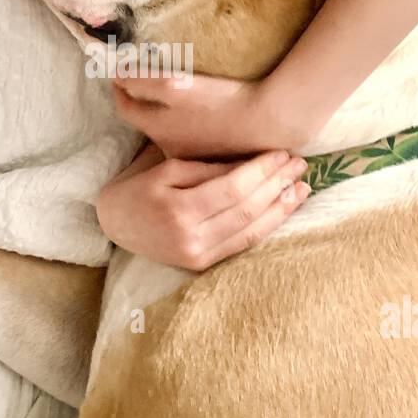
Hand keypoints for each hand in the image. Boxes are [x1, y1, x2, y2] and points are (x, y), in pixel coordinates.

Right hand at [95, 141, 310, 269]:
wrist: (114, 223)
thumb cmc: (140, 186)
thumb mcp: (168, 168)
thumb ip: (209, 169)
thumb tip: (253, 165)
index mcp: (178, 208)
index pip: (234, 188)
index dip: (263, 170)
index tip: (283, 153)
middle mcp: (190, 237)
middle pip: (247, 209)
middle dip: (278, 185)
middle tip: (300, 164)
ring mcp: (197, 255)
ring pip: (250, 230)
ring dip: (281, 208)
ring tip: (302, 188)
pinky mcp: (201, 264)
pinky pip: (242, 245)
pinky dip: (267, 227)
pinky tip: (283, 210)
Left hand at [110, 69, 307, 158]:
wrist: (267, 123)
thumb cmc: (221, 102)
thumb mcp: (175, 85)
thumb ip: (142, 80)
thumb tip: (116, 75)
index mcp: (157, 129)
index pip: (125, 109)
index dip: (119, 89)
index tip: (118, 75)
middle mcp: (170, 147)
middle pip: (147, 123)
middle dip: (142, 105)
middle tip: (143, 86)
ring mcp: (193, 155)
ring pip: (170, 134)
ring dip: (167, 118)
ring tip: (175, 101)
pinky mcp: (215, 156)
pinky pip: (194, 142)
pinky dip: (191, 129)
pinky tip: (203, 119)